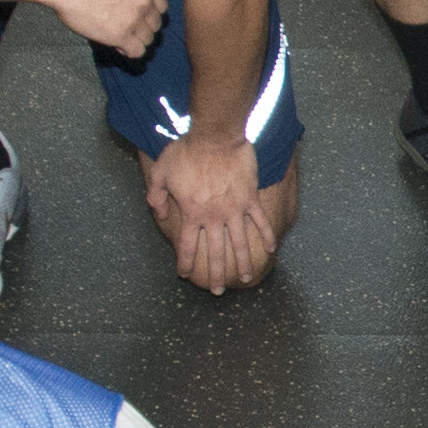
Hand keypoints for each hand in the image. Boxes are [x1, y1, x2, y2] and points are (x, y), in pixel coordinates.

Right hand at [48, 0, 174, 59]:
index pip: (161, 6)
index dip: (149, 13)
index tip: (139, 17)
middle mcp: (145, 1)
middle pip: (155, 24)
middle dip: (143, 28)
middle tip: (127, 29)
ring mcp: (134, 18)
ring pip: (148, 39)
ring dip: (136, 40)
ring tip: (120, 37)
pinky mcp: (121, 35)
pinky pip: (137, 51)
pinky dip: (129, 51)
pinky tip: (118, 46)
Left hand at [143, 133, 278, 292]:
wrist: (215, 137)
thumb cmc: (186, 151)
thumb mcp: (161, 171)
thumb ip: (156, 195)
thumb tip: (158, 213)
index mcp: (192, 213)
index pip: (188, 245)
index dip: (185, 262)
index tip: (184, 274)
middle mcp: (214, 216)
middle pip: (216, 252)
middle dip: (217, 274)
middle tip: (218, 291)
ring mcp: (234, 209)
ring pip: (240, 242)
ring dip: (242, 263)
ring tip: (246, 278)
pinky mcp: (250, 198)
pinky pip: (260, 221)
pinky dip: (266, 235)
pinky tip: (271, 249)